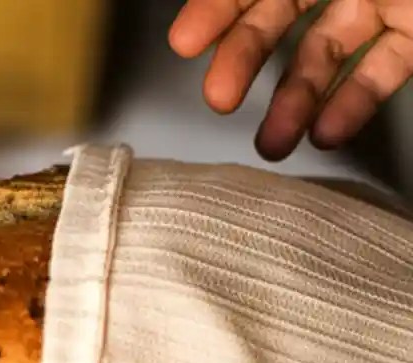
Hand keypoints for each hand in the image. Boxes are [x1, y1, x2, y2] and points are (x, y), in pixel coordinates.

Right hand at [169, 0, 412, 159]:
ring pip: (324, 53)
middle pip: (276, 17)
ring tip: (270, 144)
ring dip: (293, 102)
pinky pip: (381, 69)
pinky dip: (352, 105)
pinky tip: (325, 133)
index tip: (185, 44)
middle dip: (242, 61)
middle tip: (218, 101)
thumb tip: (202, 11)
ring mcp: (380, 0)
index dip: (214, 10)